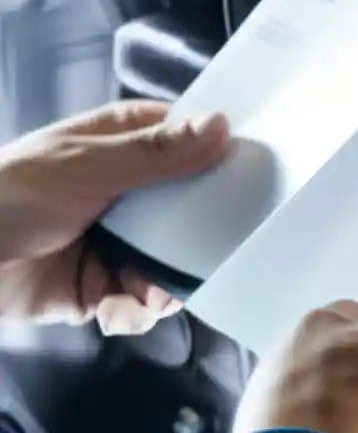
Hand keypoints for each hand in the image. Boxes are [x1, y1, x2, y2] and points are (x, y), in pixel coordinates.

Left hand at [0, 100, 229, 333]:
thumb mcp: (85, 167)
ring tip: (144, 292)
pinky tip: (114, 310)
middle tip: (203, 254)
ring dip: (166, 283)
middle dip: (201, 238)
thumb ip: (156, 152)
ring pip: (178, 259)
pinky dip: (137, 311)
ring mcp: (120, 237)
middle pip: (196, 207)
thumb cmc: (5, 198)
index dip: (225, 158)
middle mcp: (131, 189)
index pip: (194, 141)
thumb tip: (219, 124)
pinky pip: (146, 299)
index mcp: (125, 143)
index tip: (253, 180)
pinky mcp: (105, 284)